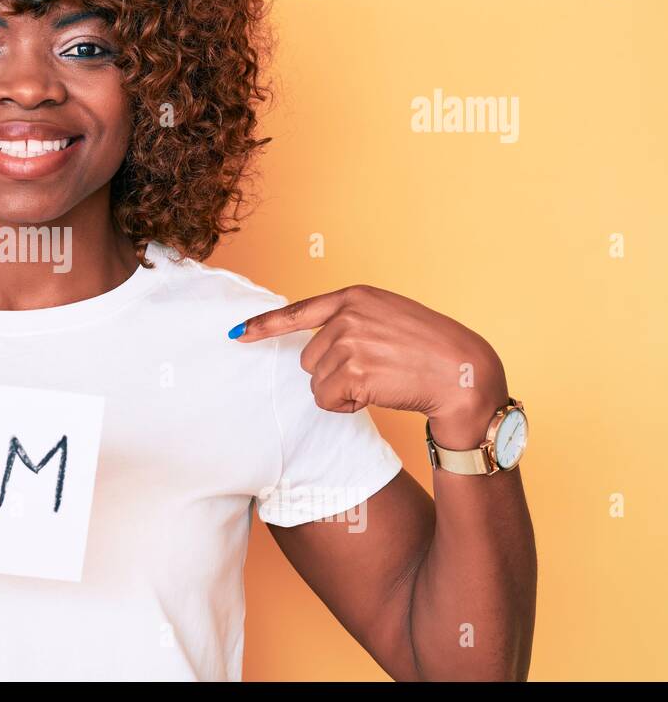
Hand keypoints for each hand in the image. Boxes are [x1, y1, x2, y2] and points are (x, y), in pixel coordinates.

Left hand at [229, 285, 508, 446]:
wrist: (463, 373)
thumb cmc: (429, 350)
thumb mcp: (388, 317)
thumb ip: (351, 320)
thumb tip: (312, 347)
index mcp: (355, 296)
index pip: (298, 311)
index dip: (264, 325)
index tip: (238, 334)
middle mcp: (348, 314)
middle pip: (307, 357)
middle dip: (333, 372)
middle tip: (374, 371)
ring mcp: (350, 341)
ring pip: (315, 381)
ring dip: (341, 391)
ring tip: (380, 381)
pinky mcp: (354, 370)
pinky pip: (326, 399)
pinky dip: (346, 406)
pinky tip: (376, 395)